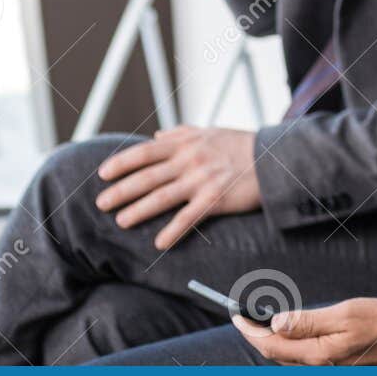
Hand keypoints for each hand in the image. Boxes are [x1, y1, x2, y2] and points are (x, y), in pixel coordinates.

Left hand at [95, 126, 261, 249]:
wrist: (275, 158)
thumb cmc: (242, 145)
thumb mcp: (211, 131)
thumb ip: (182, 132)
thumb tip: (157, 135)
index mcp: (186, 143)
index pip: (145, 152)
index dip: (121, 163)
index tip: (103, 174)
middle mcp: (190, 160)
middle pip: (147, 177)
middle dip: (121, 191)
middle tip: (101, 203)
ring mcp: (201, 179)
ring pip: (161, 197)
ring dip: (138, 210)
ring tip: (121, 221)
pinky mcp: (215, 199)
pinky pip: (188, 218)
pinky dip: (172, 231)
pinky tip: (159, 244)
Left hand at [234, 299, 376, 364]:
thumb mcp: (345, 313)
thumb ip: (309, 320)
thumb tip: (277, 322)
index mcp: (317, 355)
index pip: (271, 346)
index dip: (250, 331)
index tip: (236, 316)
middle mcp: (318, 369)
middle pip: (276, 355)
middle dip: (258, 337)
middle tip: (245, 316)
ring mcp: (326, 371)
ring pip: (288, 359)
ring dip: (273, 343)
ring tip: (263, 323)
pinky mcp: (333, 369)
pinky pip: (302, 361)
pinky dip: (290, 348)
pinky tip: (292, 335)